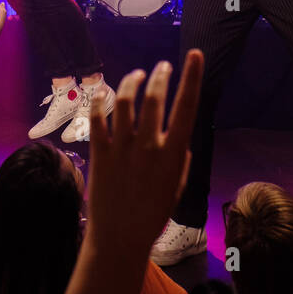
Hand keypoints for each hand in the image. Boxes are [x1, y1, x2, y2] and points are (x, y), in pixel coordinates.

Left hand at [82, 50, 203, 254]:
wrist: (120, 238)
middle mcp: (148, 146)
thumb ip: (179, 159)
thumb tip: (178, 138)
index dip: (192, 77)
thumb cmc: (153, 214)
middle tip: (162, 67)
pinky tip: (106, 93)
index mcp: (173, 154)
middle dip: (160, 75)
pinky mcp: (99, 153)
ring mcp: (122, 148)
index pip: (187, 107)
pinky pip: (98, 118)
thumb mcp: (177, 186)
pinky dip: (102, 100)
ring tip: (136, 76)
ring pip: (124, 101)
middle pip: (154, 97)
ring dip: (131, 82)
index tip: (194, 55)